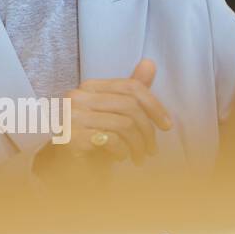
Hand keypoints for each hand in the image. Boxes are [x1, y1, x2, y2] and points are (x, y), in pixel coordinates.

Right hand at [34, 59, 171, 179]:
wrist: (67, 170)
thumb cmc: (94, 141)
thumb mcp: (116, 115)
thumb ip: (130, 93)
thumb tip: (149, 63)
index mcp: (89, 87)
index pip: (131, 87)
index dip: (154, 106)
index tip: (167, 125)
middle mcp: (77, 97)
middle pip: (130, 106)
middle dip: (148, 131)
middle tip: (152, 150)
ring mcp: (72, 116)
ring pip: (124, 124)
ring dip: (138, 145)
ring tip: (139, 158)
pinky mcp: (72, 137)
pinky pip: (112, 140)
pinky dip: (123, 152)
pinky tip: (121, 158)